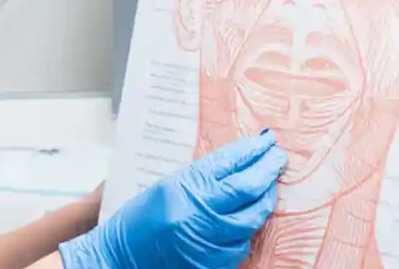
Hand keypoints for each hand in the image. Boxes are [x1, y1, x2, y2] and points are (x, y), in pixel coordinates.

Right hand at [57, 130, 285, 268]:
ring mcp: (206, 241)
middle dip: (267, 170)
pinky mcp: (212, 264)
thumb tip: (235, 164)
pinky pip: (242, 245)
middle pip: (246, 188)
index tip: (267, 142)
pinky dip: (248, 230)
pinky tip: (251, 219)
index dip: (251, 150)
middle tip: (278, 158)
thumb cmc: (138, 221)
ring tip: (270, 187)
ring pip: (252, 218)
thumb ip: (199, 179)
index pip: (227, 163)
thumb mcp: (165, 188)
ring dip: (265, 200)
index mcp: (181, 188)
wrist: (121, 257)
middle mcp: (196, 214)